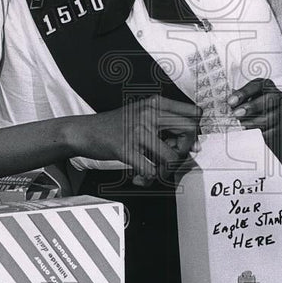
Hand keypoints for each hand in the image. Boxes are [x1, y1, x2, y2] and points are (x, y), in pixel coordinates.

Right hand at [74, 96, 201, 181]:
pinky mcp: (126, 148)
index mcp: (156, 103)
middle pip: (189, 131)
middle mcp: (149, 113)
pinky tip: (139, 177)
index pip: (194, 113)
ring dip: (166, 170)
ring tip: (154, 171)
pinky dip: (148, 179)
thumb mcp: (142, 114)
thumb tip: (196, 145)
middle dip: (184, 150)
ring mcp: (138, 131)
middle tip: (171, 156)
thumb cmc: (115, 125)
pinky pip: (151, 170)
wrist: (85, 131)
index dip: (195, 131)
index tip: (185, 141)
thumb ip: (167, 125)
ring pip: (172, 157)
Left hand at [227, 79, 281, 166]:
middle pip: (268, 99)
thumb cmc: (258, 108)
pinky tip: (249, 132)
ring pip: (270, 116)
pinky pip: (271, 130)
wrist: (276, 124)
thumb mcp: (249, 100)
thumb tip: (226, 104)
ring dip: (253, 122)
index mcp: (266, 85)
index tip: (231, 102)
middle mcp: (276, 96)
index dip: (243, 93)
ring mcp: (281, 111)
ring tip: (241, 125)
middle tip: (236, 114)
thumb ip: (240, 100)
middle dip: (251, 106)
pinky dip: (258, 131)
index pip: (256, 86)